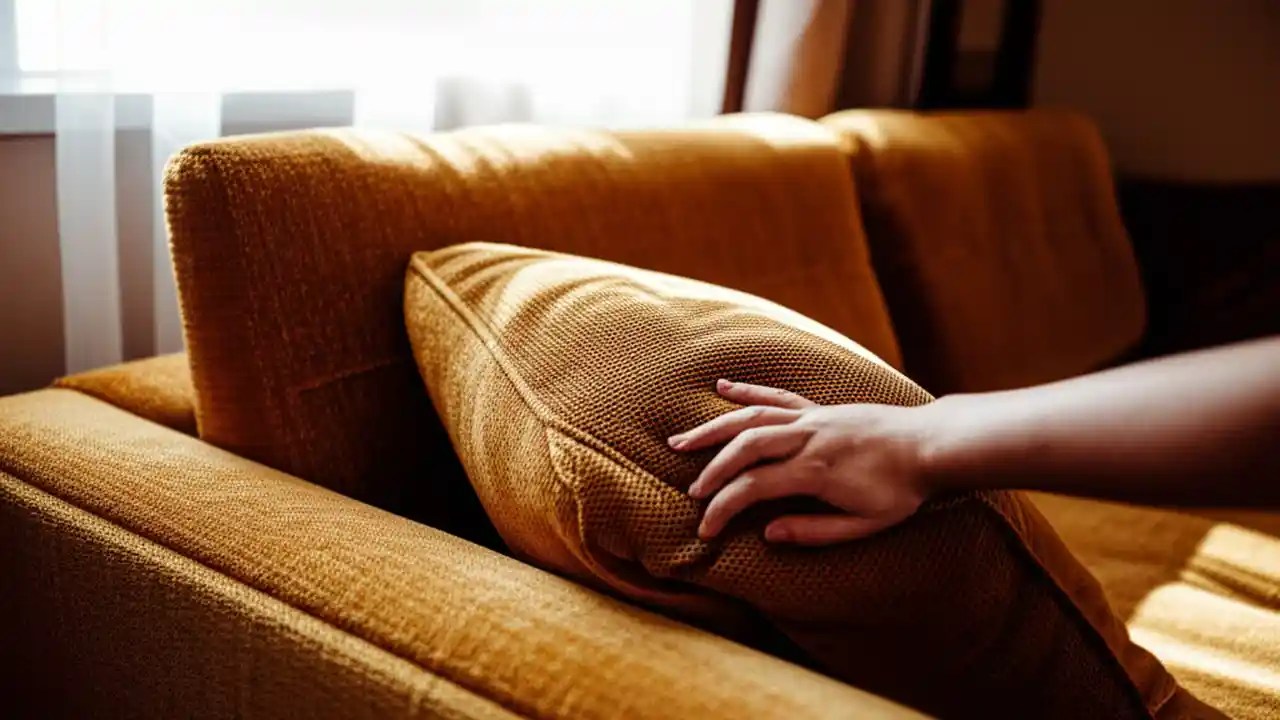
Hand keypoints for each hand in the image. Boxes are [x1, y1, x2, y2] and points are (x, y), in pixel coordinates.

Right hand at [669, 379, 936, 545]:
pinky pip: (775, 396)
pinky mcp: (818, 408)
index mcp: (814, 471)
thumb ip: (814, 531)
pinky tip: (722, 388)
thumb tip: (768, 534)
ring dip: (713, 428)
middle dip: (710, 469)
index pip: (753, 487)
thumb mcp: (864, 525)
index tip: (706, 527)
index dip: (723, 508)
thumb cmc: (901, 490)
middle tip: (691, 491)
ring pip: (751, 418)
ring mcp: (811, 418)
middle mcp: (806, 438)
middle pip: (743, 448)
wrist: (931, 446)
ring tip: (681, 441)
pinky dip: (747, 392)